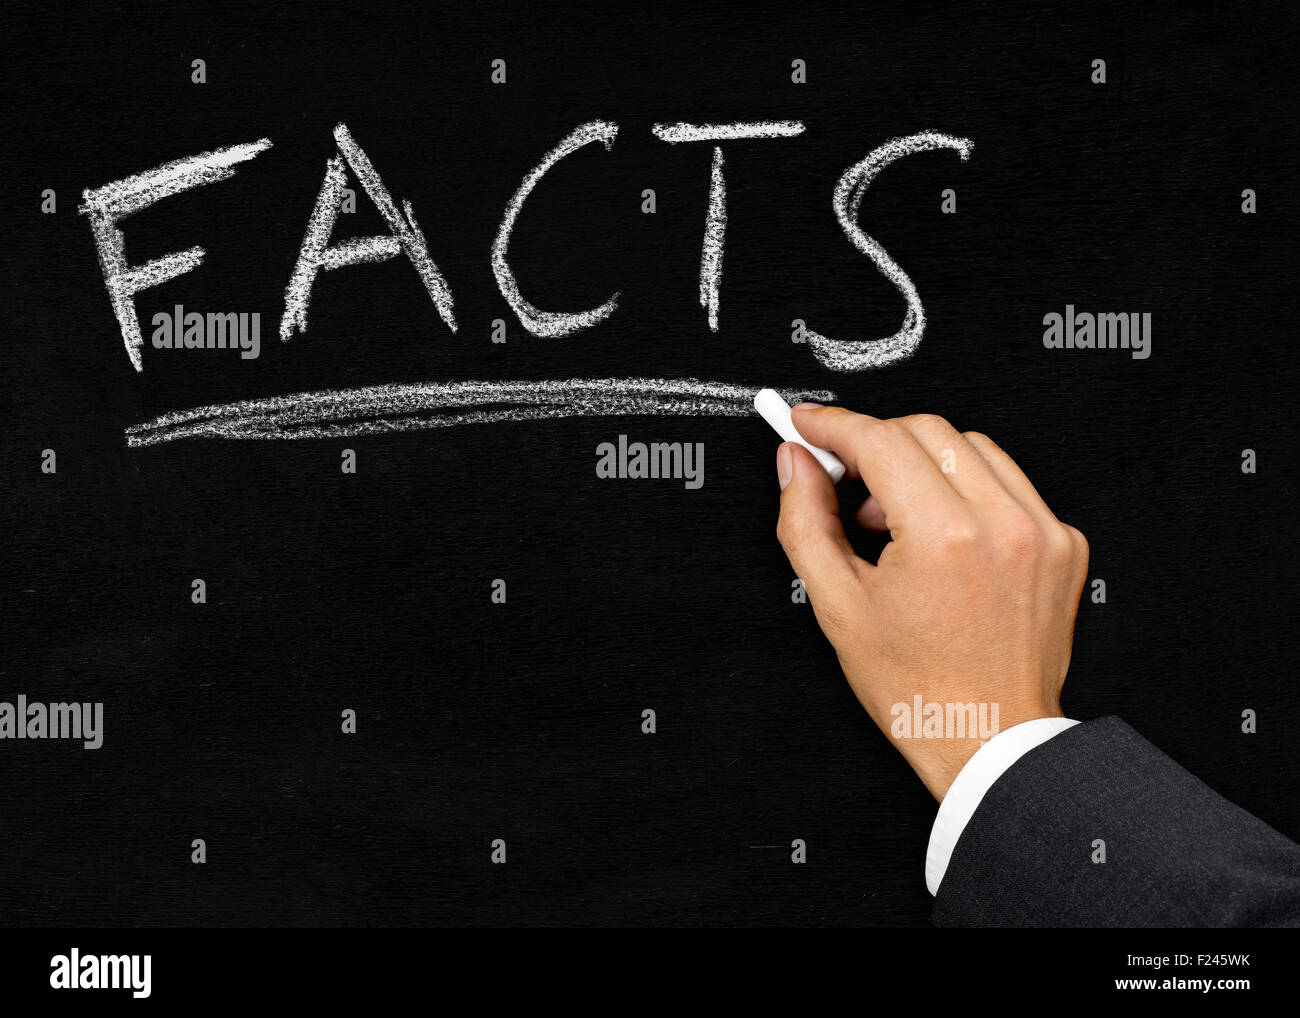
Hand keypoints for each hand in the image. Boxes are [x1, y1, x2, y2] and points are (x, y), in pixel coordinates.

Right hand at [774, 406, 1088, 799]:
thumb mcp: (839, 606)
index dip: (834, 425)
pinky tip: (941, 533)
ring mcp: (1042, 531)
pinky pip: (1007, 482)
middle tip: (843, 479)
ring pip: (970, 446)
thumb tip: (797, 464)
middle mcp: (1003, 523)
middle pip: (926, 430)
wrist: (990, 738)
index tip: (808, 423)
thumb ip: (806, 522)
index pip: (881, 440)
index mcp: (946, 538)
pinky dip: (966, 490)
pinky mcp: (1063, 542)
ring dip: (922, 462)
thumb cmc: (919, 690)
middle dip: (875, 443)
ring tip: (894, 518)